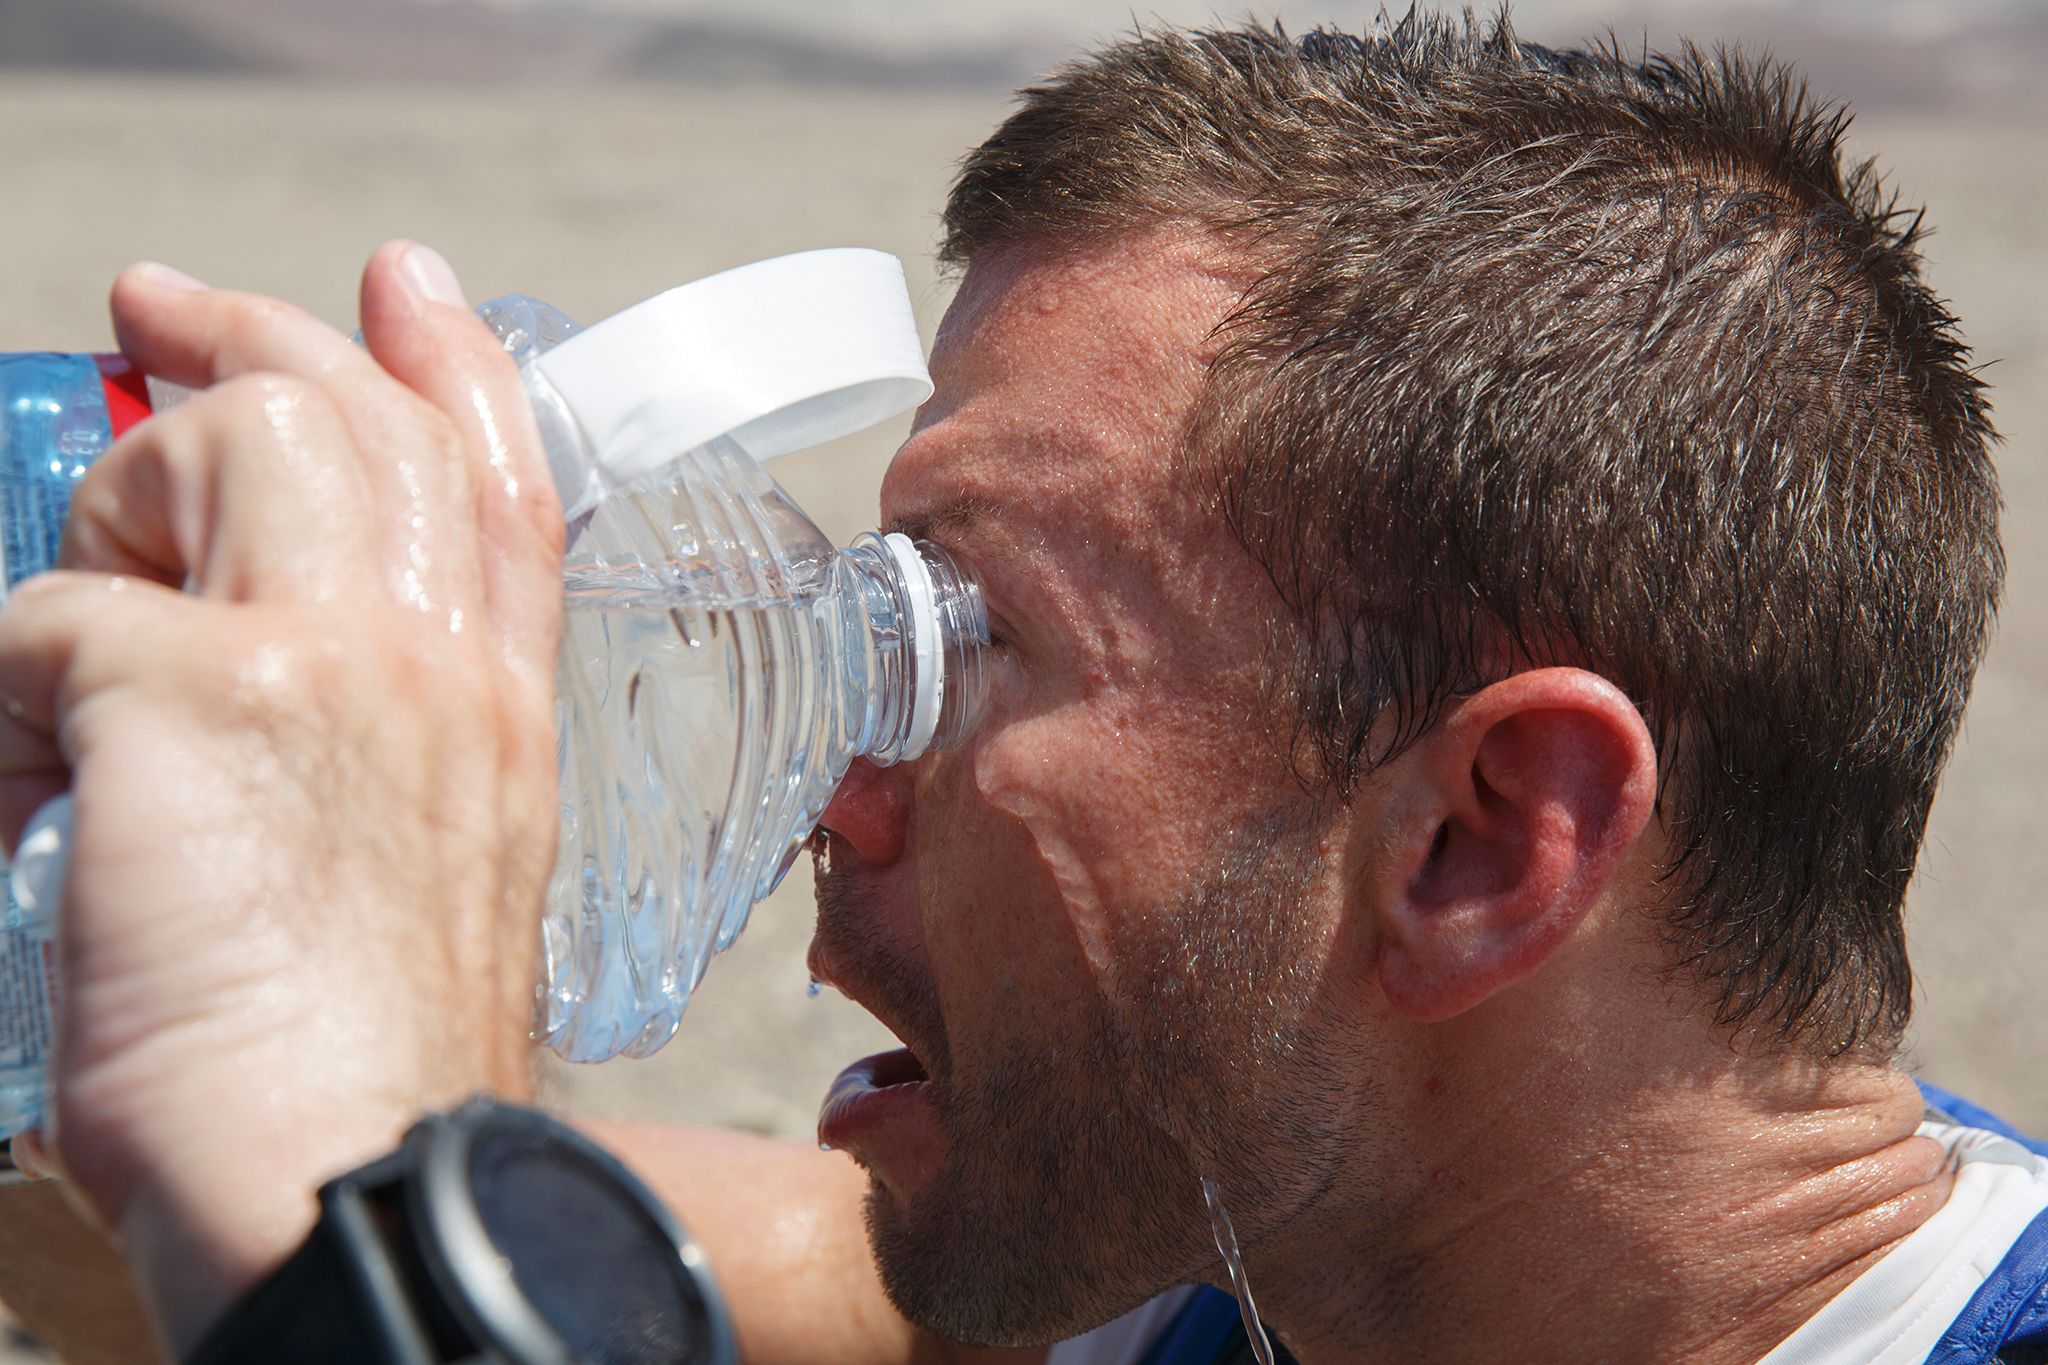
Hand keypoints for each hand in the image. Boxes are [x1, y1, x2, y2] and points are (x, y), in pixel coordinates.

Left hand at [0, 243, 564, 1353]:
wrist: (351, 1175)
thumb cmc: (364, 1075)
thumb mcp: (413, 896)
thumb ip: (370, 768)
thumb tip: (230, 681)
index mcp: (497, 716)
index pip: (502, 490)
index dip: (453, 371)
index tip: (410, 286)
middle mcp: (439, 661)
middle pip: (362, 419)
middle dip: (256, 340)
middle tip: (156, 306)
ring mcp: (340, 659)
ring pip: (232, 442)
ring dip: (126, 505)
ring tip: (85, 636)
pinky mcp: (205, 691)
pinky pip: (49, 614)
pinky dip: (6, 703)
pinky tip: (30, 800)